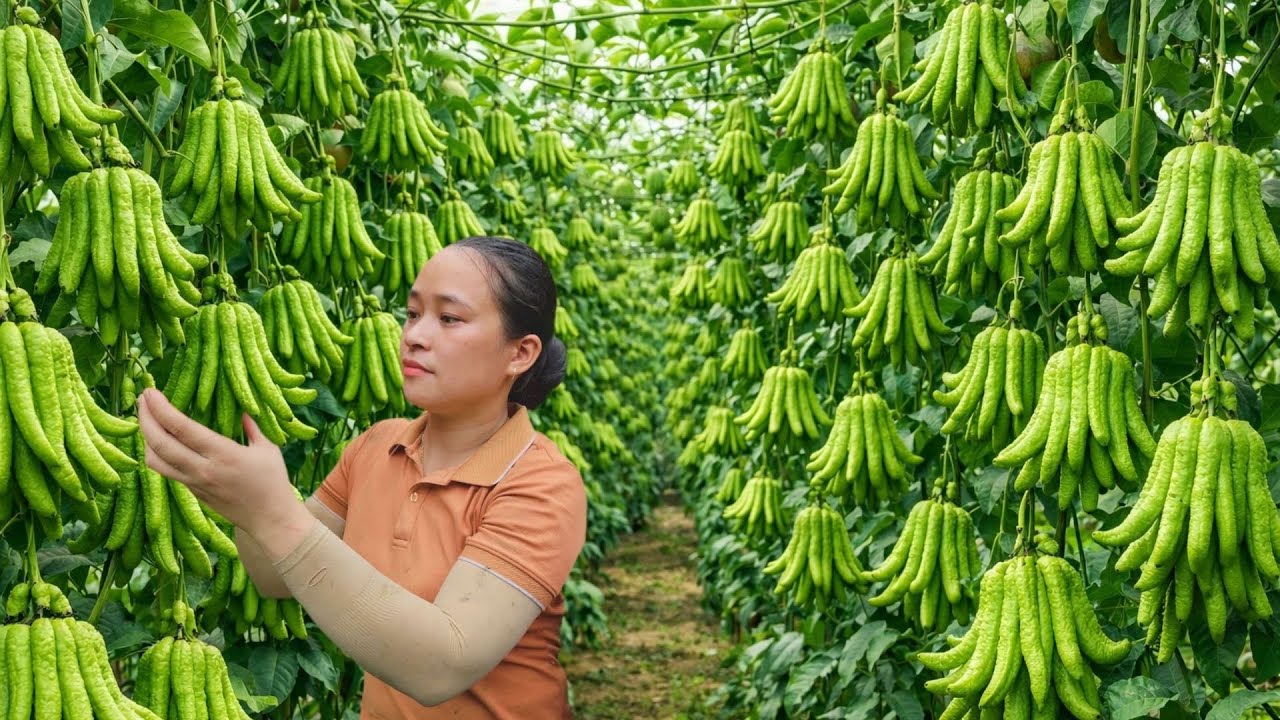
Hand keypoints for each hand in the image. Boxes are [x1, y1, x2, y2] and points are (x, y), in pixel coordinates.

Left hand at [136, 388, 312, 557]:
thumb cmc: (273, 482)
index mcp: (222, 454)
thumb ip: (252, 427)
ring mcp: (194, 482)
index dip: (161, 409)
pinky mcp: (192, 491)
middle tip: (141, 399)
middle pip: (160, 443)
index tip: (151, 392)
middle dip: (145, 418)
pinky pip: (165, 470)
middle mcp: (202, 469)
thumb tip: (242, 410)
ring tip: (146, 419)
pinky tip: (159, 441)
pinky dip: (156, 453)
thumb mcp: (267, 449)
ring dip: (145, 437)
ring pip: (155, 460)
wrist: (269, 519)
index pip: (181, 428)